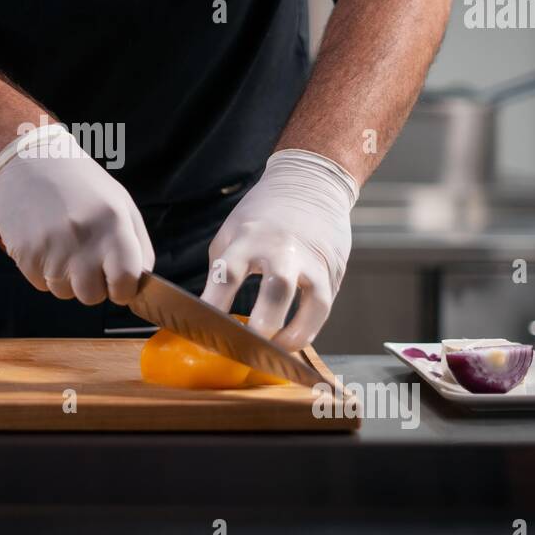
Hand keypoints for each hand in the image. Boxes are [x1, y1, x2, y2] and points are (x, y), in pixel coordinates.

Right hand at [0, 124, 154, 304]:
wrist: (30, 161)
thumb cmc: (81, 183)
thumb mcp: (121, 204)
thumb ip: (138, 246)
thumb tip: (141, 284)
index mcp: (113, 225)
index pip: (125, 282)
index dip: (123, 288)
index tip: (118, 282)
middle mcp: (82, 239)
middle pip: (92, 296)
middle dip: (92, 285)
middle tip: (86, 260)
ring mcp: (50, 248)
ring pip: (64, 293)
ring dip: (66, 278)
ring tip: (62, 245)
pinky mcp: (24, 254)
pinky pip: (40, 284)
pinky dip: (43, 271)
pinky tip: (44, 242)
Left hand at [201, 149, 357, 349]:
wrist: (310, 182)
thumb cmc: (261, 216)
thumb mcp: (231, 233)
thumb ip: (222, 271)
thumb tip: (207, 315)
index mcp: (247, 238)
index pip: (227, 274)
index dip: (214, 305)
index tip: (202, 331)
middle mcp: (282, 248)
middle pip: (276, 288)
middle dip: (262, 323)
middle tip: (245, 348)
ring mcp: (311, 260)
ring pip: (312, 301)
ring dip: (293, 333)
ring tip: (274, 352)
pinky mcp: (332, 270)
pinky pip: (323, 306)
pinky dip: (309, 328)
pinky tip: (292, 341)